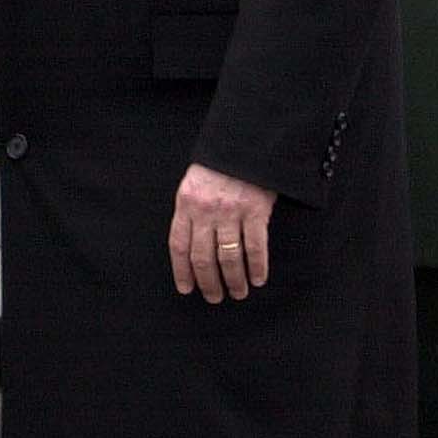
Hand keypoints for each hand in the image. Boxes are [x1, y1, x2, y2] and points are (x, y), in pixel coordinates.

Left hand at [167, 163, 275, 302]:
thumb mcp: (196, 181)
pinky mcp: (255, 210)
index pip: (179, 245)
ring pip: (228, 257)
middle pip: (203, 257)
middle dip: (209, 282)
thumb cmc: (221, 163)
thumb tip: (191, 243)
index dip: (182, 271)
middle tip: (215, 297)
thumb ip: (192, 209)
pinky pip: (254, 247)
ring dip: (233, 280)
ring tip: (238, 292)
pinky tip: (258, 278)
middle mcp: (206, 210)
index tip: (187, 288)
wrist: (247, 140)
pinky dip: (257, 267)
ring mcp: (230, 211)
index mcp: (186, 202)